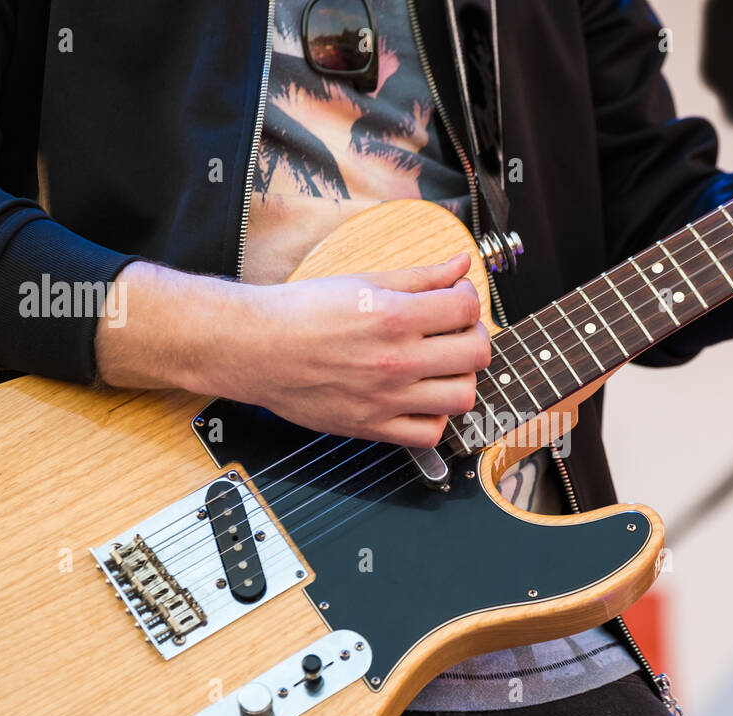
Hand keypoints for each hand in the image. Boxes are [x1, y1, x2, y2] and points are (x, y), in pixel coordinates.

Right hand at [98, 254, 488, 447]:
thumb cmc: (302, 312)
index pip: (466, 309)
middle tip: (456, 333)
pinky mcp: (373, 427)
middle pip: (476, 353)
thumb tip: (459, 264)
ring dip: (462, 378)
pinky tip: (423, 399)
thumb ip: (419, 277)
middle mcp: (396, 360)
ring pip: (463, 396)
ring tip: (443, 367)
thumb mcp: (363, 281)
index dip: (467, 300)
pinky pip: (429, 434)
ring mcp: (387, 398)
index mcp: (395, 317)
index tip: (455, 301)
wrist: (256, 348)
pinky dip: (436, 418)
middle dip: (473, 337)